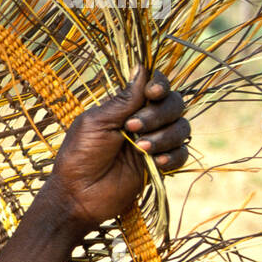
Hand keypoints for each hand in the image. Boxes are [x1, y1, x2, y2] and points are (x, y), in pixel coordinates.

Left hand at [42, 66, 190, 232]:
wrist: (79, 194)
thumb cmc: (79, 155)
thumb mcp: (97, 123)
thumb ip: (123, 100)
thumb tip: (141, 67)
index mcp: (125, 106)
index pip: (154, 85)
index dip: (159, 85)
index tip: (152, 93)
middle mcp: (144, 120)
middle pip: (174, 103)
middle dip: (158, 114)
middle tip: (132, 127)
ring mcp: (154, 141)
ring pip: (182, 127)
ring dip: (164, 136)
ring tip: (139, 148)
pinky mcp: (160, 164)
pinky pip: (182, 153)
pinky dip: (173, 156)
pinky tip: (156, 162)